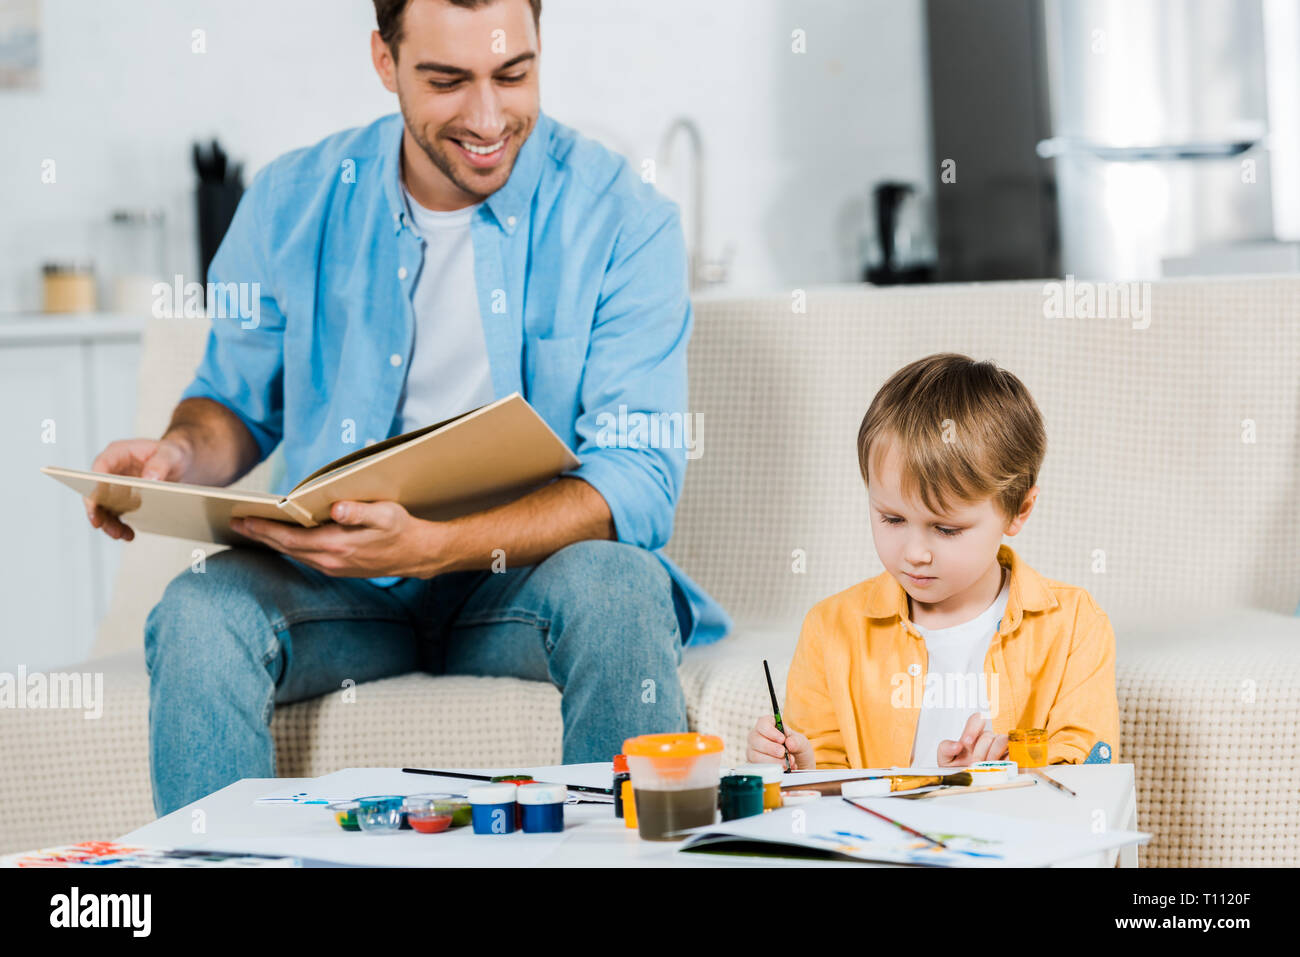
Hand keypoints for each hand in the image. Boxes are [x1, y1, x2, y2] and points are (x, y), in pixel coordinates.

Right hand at [84, 437, 193, 540]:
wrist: (182, 462)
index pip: (100, 466)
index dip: (94, 484)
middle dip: (97, 509)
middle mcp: (113, 469)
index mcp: (119, 453)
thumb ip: (160, 464)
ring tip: (120, 534)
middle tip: (102, 525)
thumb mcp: (171, 454)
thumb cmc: (172, 453)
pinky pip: (116, 514)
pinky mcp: (123, 499)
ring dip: (108, 522)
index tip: (94, 501)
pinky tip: (128, 534)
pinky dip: (120, 525)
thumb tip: (149, 479)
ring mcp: (116, 486)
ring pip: (103, 506)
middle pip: (97, 490)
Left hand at [231, 500, 442, 578]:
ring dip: (270, 542)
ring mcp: (333, 567)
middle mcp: (330, 561)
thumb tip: (336, 508)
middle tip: (235, 522)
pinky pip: (304, 558)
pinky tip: (281, 540)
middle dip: (259, 535)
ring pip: (293, 555)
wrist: (418, 555)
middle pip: (285, 549)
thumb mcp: (386, 513)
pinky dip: (286, 548)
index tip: (244, 519)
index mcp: (337, 545)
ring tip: (251, 529)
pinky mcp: (337, 568)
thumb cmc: (402, 529)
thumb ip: (359, 511)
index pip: (291, 538)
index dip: (265, 529)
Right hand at [746, 714, 814, 770]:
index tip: (782, 739)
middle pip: (756, 739)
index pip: (762, 723)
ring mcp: (754, 751)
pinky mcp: (754, 765)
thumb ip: (797, 741)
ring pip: (755, 755)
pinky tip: (782, 769)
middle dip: (771, 748)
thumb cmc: (796, 749)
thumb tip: (789, 743)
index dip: (771, 731)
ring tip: (786, 764)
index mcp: (768, 726)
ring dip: (772, 761)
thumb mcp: (801, 742)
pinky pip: (757, 767)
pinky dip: (771, 769)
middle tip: (783, 753)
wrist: (799, 765)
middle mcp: (757, 737)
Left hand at [937, 712, 1007, 766]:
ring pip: (1002, 740)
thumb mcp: (945, 760)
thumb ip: (945, 748)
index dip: (972, 728)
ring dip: (993, 754)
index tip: (966, 742)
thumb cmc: (959, 771)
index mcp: (972, 737)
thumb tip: (956, 745)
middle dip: (979, 751)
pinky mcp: (1012, 758)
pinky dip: (1006, 759)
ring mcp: (1001, 748)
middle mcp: (988, 740)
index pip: (977, 719)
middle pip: (988, 734)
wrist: (969, 786)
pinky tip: (998, 767)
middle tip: (973, 764)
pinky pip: (1014, 752)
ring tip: (986, 766)